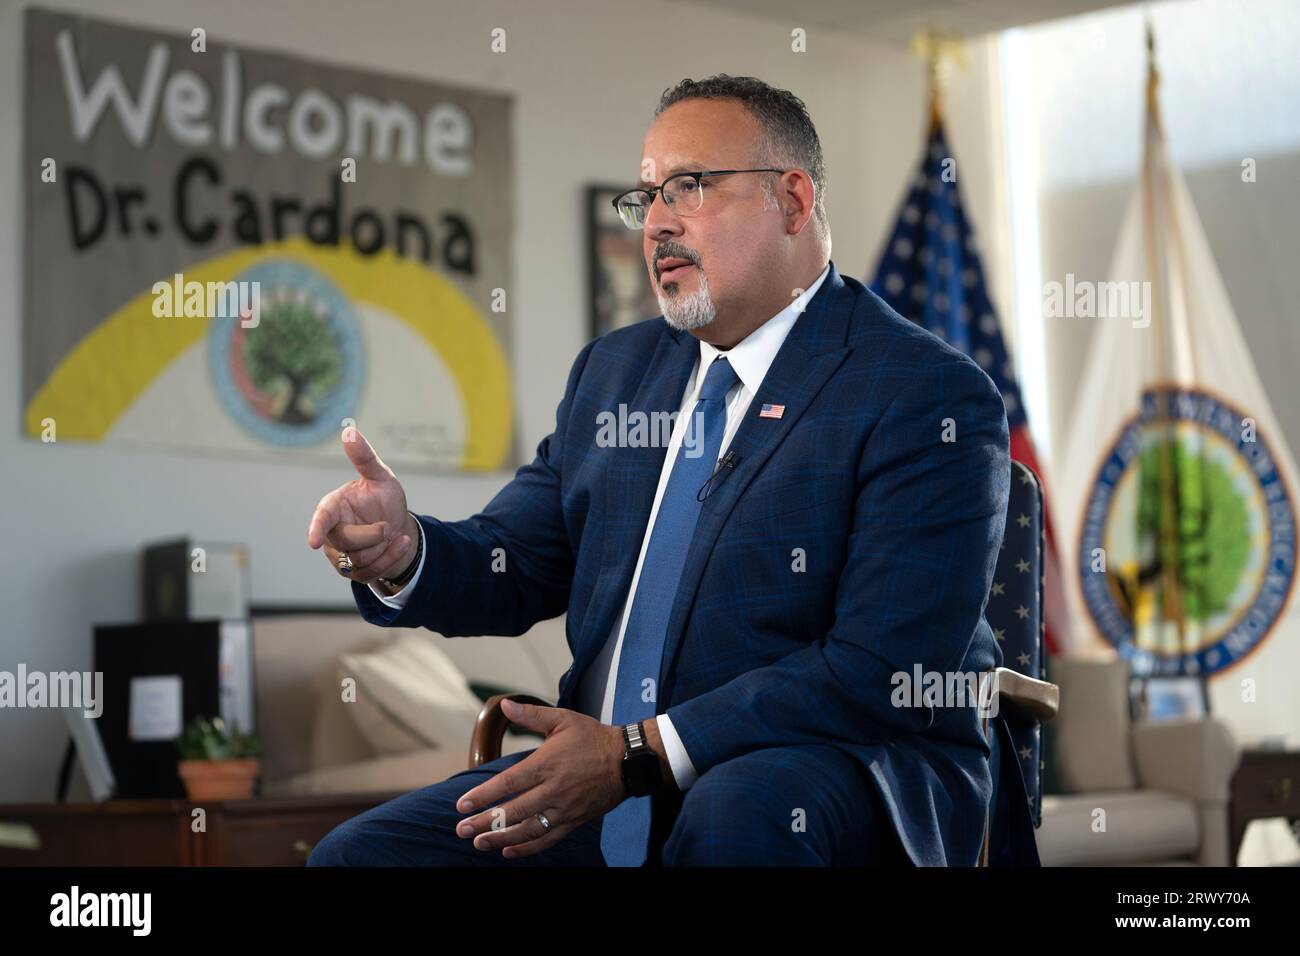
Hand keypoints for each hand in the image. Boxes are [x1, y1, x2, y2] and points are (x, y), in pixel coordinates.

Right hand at [306, 427, 418, 583]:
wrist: (398, 526)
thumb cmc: (384, 499)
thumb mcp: (381, 476)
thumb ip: (365, 457)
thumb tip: (350, 431)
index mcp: (333, 506)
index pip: (322, 518)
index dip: (317, 528)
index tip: (313, 542)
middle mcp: (331, 531)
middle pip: (346, 542)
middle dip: (373, 536)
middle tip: (388, 525)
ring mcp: (339, 553)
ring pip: (358, 560)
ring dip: (383, 548)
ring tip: (394, 533)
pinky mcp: (351, 571)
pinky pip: (369, 573)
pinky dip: (390, 558)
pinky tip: (401, 543)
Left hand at [452, 699, 631, 858]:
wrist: (628, 760)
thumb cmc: (593, 737)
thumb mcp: (563, 719)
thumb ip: (531, 715)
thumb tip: (504, 705)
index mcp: (547, 763)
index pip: (508, 783)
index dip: (483, 795)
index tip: (461, 805)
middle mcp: (554, 789)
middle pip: (513, 811)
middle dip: (484, 822)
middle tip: (461, 829)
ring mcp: (564, 808)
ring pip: (528, 829)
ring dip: (501, 838)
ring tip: (480, 843)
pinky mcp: (574, 820)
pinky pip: (548, 839)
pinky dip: (528, 848)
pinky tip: (509, 850)